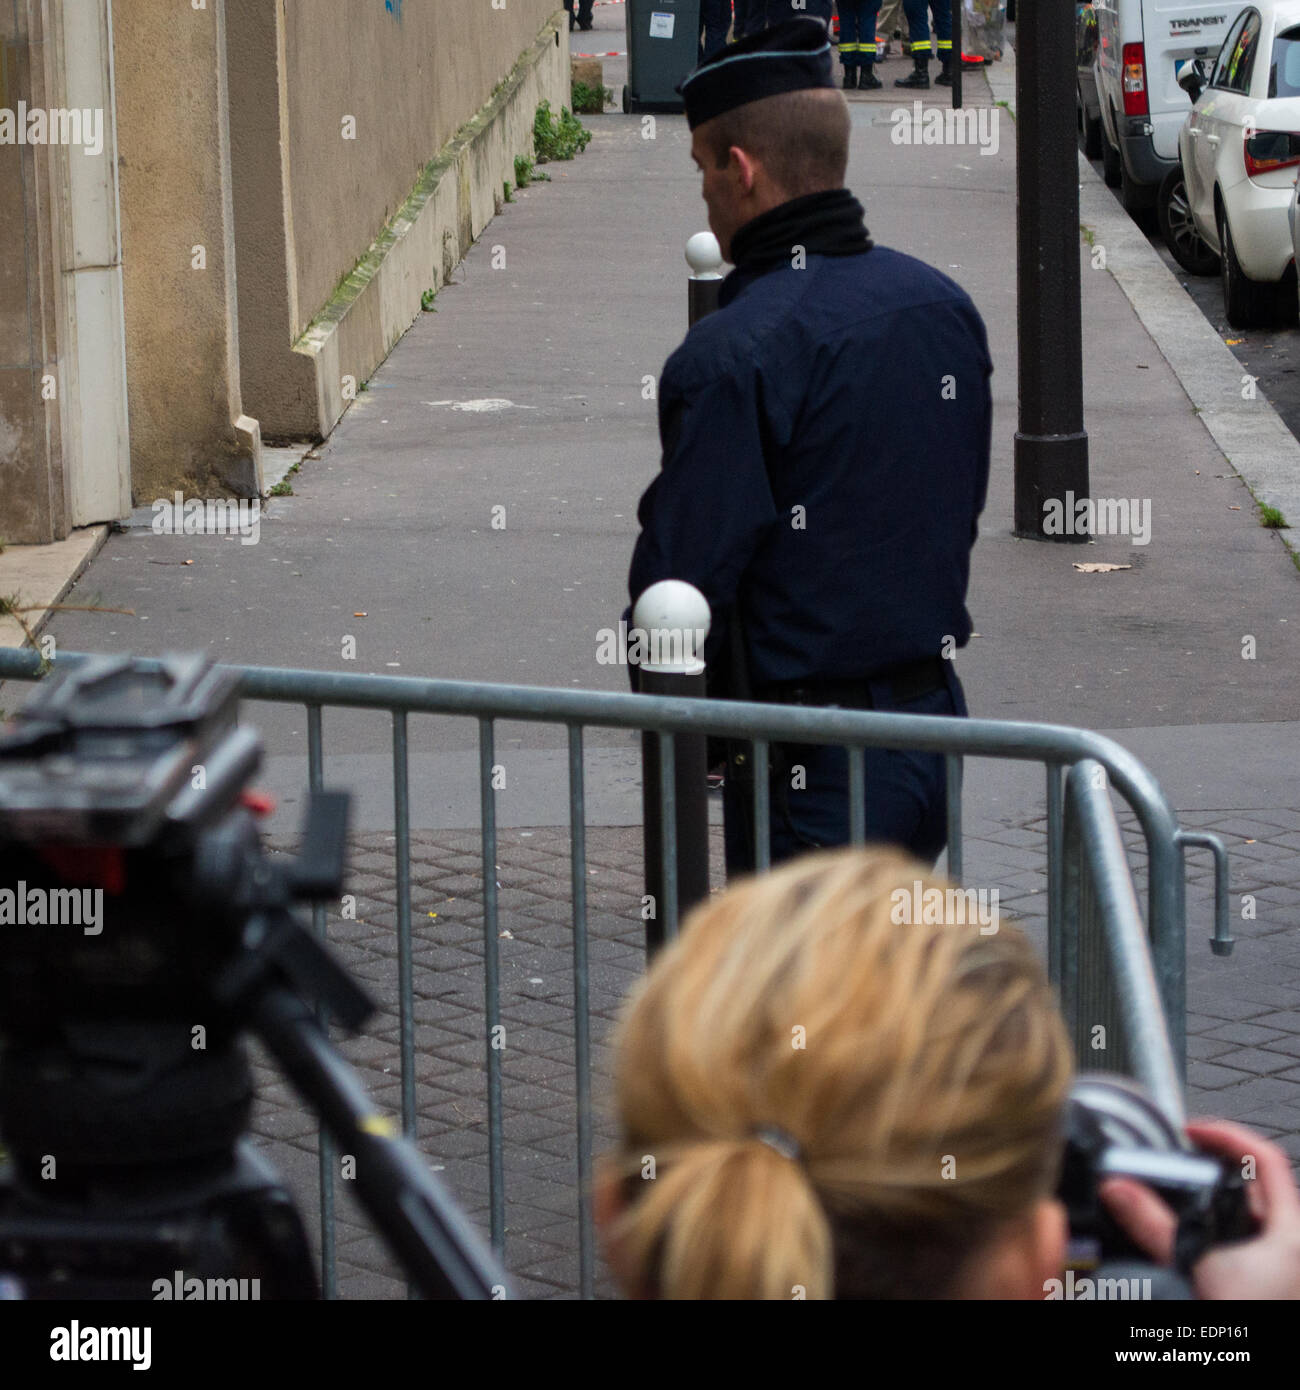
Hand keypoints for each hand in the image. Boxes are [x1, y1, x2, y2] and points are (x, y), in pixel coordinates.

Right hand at [1100, 1119, 1299, 1299]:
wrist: (1257, 1368)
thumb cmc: (1252, 1319)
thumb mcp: (1199, 1270)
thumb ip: (1155, 1226)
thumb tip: (1119, 1189)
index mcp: (1291, 1232)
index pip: (1266, 1158)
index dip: (1227, 1135)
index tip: (1191, 1131)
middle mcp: (1291, 1246)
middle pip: (1257, 1187)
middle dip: (1213, 1171)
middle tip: (1178, 1161)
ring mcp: (1280, 1268)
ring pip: (1248, 1220)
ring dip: (1211, 1205)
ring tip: (1177, 1198)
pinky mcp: (1264, 1287)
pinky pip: (1241, 1247)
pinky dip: (1213, 1234)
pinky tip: (1189, 1244)